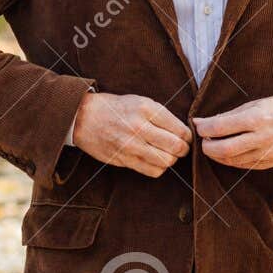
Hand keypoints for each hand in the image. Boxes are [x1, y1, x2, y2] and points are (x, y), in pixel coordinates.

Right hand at [70, 92, 190, 177]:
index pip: (180, 129)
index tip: (186, 137)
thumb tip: (182, 131)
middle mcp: (139, 127)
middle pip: (176, 147)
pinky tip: (155, 161)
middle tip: (181, 148)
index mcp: (146, 109)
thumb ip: (161, 115)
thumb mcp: (140, 101)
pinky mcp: (124, 159)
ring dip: (171, 160)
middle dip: (183, 149)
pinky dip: (159, 168)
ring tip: (167, 154)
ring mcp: (131, 145)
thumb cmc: (115, 108)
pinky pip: (152, 171)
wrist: (83, 117)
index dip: (188, 136)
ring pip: (166, 161)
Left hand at [193, 94, 272, 169]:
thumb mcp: (256, 103)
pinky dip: (230, 160)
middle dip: (206, 146)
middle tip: (202, 139)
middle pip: (222, 150)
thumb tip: (204, 123)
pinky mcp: (269, 163)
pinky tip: (226, 152)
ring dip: (216, 155)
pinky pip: (242, 165)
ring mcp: (266, 154)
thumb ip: (230, 115)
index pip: (219, 128)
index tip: (197, 125)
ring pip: (231, 161)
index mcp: (256, 119)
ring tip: (212, 145)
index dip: (203, 128)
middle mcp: (261, 139)